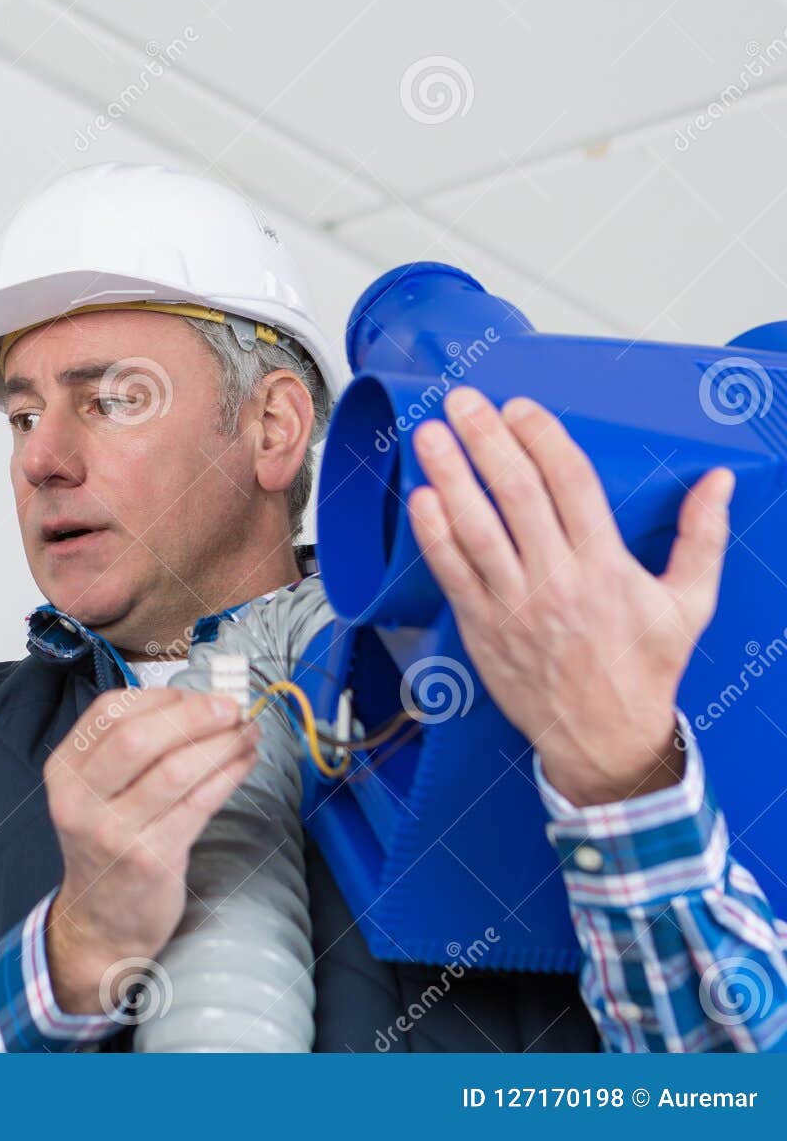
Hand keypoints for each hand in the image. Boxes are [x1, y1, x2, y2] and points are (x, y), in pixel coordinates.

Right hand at [43, 687, 259, 1013]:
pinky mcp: (150, 858)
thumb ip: (130, 748)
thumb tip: (199, 702)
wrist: (100, 922)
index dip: (162, 696)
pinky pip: (198, 804)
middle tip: (232, 707)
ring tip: (247, 732)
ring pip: (174, 770)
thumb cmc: (108, 845)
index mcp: (64, 771)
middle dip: (194, 714)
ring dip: (220, 744)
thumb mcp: (96, 792)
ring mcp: (113, 832)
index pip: (110, 712)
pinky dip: (228, 775)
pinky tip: (244, 762)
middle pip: (138, 737)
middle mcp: (80, 800)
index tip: (200, 694)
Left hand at [406, 387, 732, 806]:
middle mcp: (558, 580)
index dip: (541, 439)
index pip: (570, 484)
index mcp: (607, 566)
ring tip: (429, 435)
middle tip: (463, 401)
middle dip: (486, 441)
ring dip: (449, 476)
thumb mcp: (690, 603)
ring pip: (476, 528)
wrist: (603, 738)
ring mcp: (515, 604)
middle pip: (516, 494)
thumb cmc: (645, 668)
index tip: (519, 407)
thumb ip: (703, 537)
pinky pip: (452, 573)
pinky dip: (433, 534)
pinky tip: (421, 498)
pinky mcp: (483, 628)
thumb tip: (718, 480)